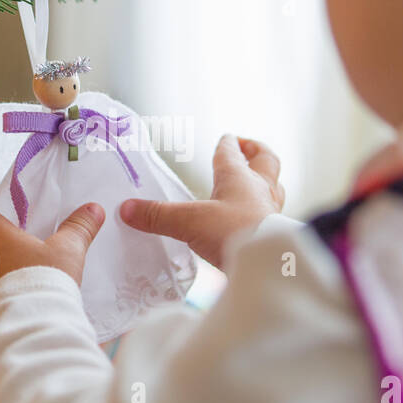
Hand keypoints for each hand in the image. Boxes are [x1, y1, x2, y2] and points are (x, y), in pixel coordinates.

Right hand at [119, 135, 284, 268]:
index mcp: (238, 177)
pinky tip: (255, 220)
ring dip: (265, 182)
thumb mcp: (189, 222)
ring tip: (256, 183)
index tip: (226, 138)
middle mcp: (259, 188)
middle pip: (266, 160)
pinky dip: (264, 211)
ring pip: (274, 187)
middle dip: (257, 152)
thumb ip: (158, 216)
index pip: (231, 152)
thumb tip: (126, 209)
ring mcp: (272, 211)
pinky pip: (273, 214)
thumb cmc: (232, 231)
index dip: (227, 144)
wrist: (268, 263)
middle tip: (248, 149)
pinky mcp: (277, 234)